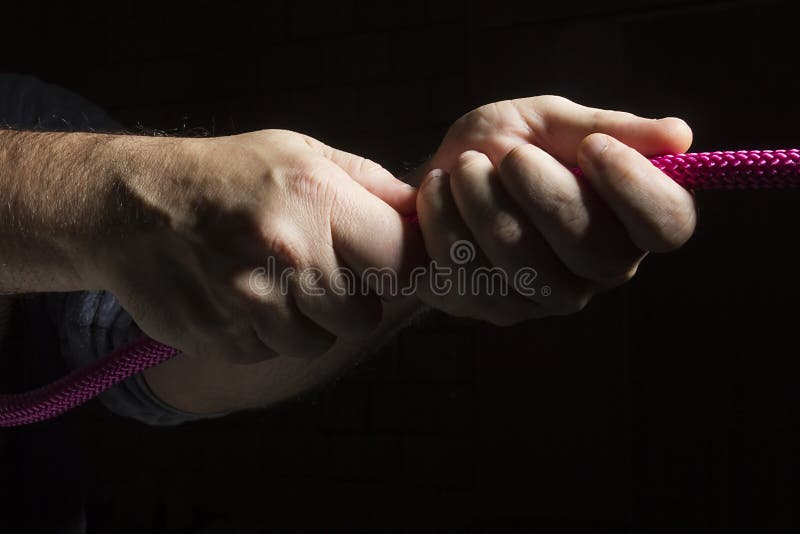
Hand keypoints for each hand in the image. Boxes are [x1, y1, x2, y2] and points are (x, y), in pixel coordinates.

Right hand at [91, 129, 421, 362]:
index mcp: (317, 200)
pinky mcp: (223, 338)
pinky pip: (273, 353)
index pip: (403, 261)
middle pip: (364, 314)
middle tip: (320, 269)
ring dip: (309, 320)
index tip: (386, 262)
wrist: (131, 206)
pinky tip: (244, 297)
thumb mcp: (300, 152)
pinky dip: (267, 333)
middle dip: (352, 298)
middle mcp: (289, 255)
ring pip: (320, 342)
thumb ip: (369, 182)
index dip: (401, 266)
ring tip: (277, 281)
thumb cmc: (228, 174)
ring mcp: (252, 303)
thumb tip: (424, 208)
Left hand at [414, 95, 695, 323]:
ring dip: (486, 204)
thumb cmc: (503, 149)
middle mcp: (597, 269)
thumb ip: (604, 128)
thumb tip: (679, 135)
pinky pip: (470, 276)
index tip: (593, 147)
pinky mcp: (491, 308)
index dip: (637, 189)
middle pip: (597, 251)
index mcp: (627, 218)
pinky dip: (445, 221)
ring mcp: (544, 297)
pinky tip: (437, 191)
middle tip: (510, 155)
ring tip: (464, 166)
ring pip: (529, 267)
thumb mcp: (548, 123)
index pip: (668, 225)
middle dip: (545, 193)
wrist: (439, 176)